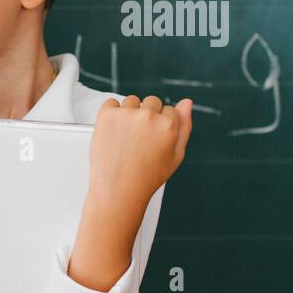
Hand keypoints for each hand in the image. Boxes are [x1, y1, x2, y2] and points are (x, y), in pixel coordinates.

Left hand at [87, 95, 192, 214]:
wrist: (118, 191)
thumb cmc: (148, 176)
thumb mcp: (176, 155)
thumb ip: (184, 126)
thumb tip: (186, 102)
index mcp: (167, 125)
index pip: (169, 109)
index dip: (161, 126)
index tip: (153, 139)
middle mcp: (147, 116)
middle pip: (151, 102)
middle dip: (147, 116)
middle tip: (139, 139)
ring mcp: (125, 115)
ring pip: (131, 101)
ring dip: (129, 113)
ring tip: (126, 138)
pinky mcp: (106, 116)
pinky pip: (111, 102)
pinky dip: (111, 113)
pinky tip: (114, 132)